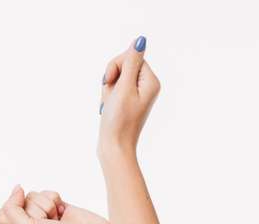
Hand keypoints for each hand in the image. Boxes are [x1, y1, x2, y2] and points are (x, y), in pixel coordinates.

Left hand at [0, 185, 119, 223]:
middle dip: (35, 210)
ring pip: (33, 195)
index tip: (31, 219)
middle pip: (18, 203)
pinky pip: (47, 193)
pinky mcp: (57, 207)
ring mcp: (43, 217)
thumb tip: (17, 188)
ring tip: (58, 220)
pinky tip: (64, 213)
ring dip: (47, 205)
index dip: (14, 211)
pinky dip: (55, 200)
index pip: (2, 215)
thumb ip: (11, 209)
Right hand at [98, 35, 158, 160]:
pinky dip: (107, 97)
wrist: (114, 147)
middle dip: (111, 78)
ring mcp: (137, 95)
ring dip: (107, 89)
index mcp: (151, 82)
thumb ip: (131, 62)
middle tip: (111, 97)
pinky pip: (114, 90)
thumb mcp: (124, 87)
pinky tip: (108, 109)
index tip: (112, 82)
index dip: (117, 66)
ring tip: (110, 105)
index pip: (131, 57)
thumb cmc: (119, 120)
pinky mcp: (128, 102)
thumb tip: (141, 41)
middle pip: (123, 66)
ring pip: (116, 78)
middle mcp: (147, 87)